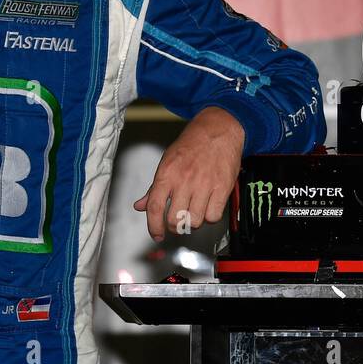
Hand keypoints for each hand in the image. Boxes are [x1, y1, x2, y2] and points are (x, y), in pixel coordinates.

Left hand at [133, 106, 244, 241]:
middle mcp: (184, 180)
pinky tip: (208, 208)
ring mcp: (204, 184)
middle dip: (174, 227)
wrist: (219, 129)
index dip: (153, 226)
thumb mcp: (167, 161)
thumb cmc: (192, 144)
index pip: (155, 207)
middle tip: (177, 223)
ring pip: (194, 221)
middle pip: (175, 219)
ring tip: (193, 213)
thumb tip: (140, 205)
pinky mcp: (222, 187)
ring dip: (192, 223)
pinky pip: (213, 216)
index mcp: (167, 173)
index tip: (156, 234)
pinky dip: (209, 217)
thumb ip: (154, 188)